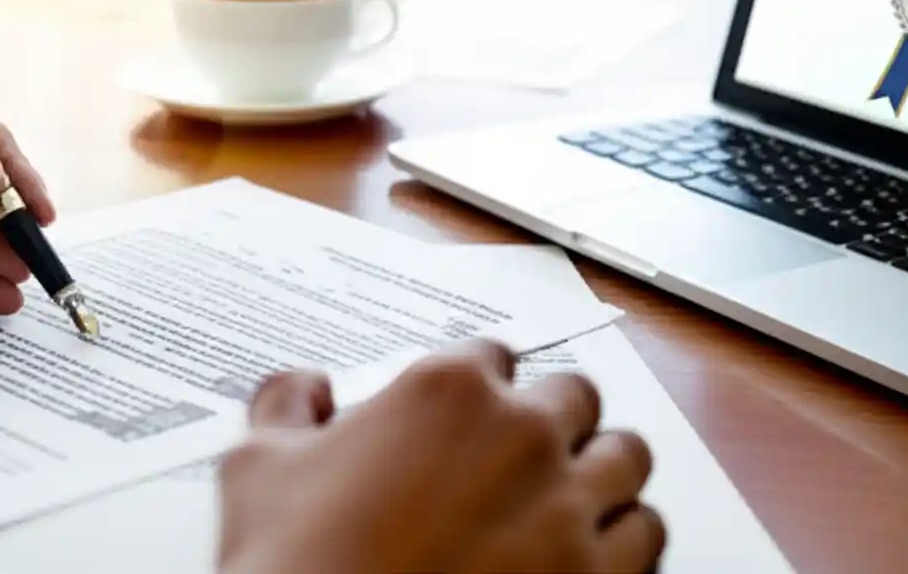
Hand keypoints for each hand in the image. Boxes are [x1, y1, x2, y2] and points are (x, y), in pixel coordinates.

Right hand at [218, 340, 664, 572]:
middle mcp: (521, 435)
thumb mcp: (260, 469)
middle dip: (553, 421)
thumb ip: (287, 407)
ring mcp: (567, 505)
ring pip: (627, 458)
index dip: (481, 385)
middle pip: (575, 396)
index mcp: (447, 392)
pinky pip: (647, 533)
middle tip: (523, 455)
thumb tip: (301, 389)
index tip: (472, 413)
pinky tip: (594, 551)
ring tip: (572, 496)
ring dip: (602, 472)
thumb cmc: (297, 566)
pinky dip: (625, 539)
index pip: (492, 355)